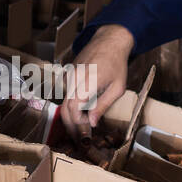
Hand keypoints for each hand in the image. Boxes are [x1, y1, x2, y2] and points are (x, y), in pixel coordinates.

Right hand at [60, 24, 133, 138]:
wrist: (108, 42)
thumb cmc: (116, 64)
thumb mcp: (117, 88)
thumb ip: (103, 105)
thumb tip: (92, 123)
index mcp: (88, 82)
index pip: (74, 108)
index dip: (77, 124)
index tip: (85, 134)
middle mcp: (74, 78)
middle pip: (65, 108)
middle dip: (71, 126)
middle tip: (79, 139)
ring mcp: (69, 76)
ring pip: (64, 103)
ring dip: (70, 119)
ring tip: (80, 131)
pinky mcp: (68, 75)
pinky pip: (66, 95)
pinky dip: (70, 107)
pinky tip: (80, 116)